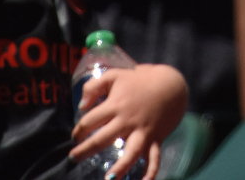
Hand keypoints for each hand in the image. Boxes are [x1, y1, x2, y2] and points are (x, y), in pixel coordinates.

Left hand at [71, 63, 187, 179]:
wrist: (170, 84)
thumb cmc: (139, 80)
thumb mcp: (114, 75)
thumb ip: (93, 86)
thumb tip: (81, 106)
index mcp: (116, 105)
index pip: (90, 121)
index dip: (79, 129)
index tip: (75, 136)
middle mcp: (128, 121)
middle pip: (103, 139)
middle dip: (85, 150)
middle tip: (74, 157)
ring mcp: (143, 131)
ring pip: (130, 153)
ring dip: (119, 167)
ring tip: (108, 179)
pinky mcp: (156, 138)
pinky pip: (154, 158)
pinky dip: (151, 172)